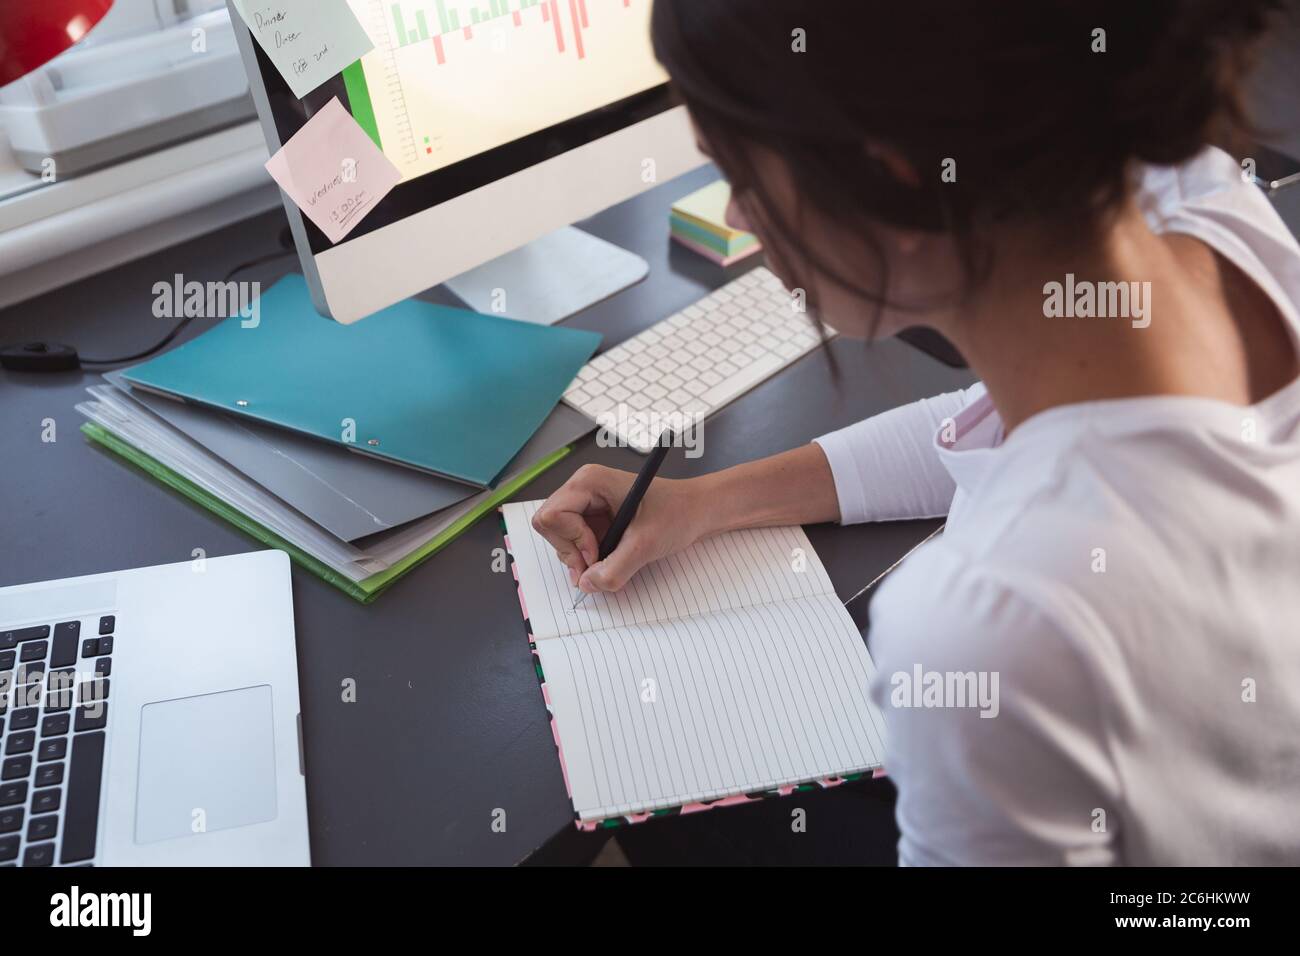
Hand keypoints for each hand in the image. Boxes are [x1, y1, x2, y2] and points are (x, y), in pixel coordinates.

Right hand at [531, 464, 709, 594]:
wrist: (699, 511)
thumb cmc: (678, 512)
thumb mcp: (646, 544)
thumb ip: (614, 569)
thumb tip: (587, 585)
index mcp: (590, 481)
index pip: (551, 516)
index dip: (570, 541)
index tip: (597, 553)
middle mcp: (583, 489)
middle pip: (549, 526)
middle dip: (571, 551)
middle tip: (599, 563)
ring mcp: (587, 505)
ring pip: (560, 538)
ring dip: (580, 557)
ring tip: (611, 559)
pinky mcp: (594, 520)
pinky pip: (575, 544)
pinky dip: (588, 559)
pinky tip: (611, 558)